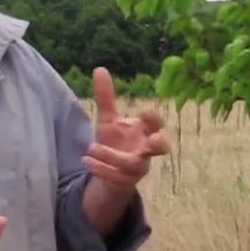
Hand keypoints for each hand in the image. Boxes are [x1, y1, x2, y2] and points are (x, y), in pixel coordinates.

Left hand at [82, 67, 168, 193]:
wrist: (110, 173)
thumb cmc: (115, 142)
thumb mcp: (108, 120)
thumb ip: (106, 97)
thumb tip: (99, 69)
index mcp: (143, 132)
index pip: (156, 124)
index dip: (154, 120)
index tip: (144, 115)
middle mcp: (145, 150)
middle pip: (162, 148)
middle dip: (159, 144)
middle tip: (152, 141)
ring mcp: (137, 168)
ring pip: (133, 164)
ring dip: (112, 156)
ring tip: (91, 148)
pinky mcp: (126, 181)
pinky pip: (118, 177)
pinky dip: (102, 169)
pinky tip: (87, 161)